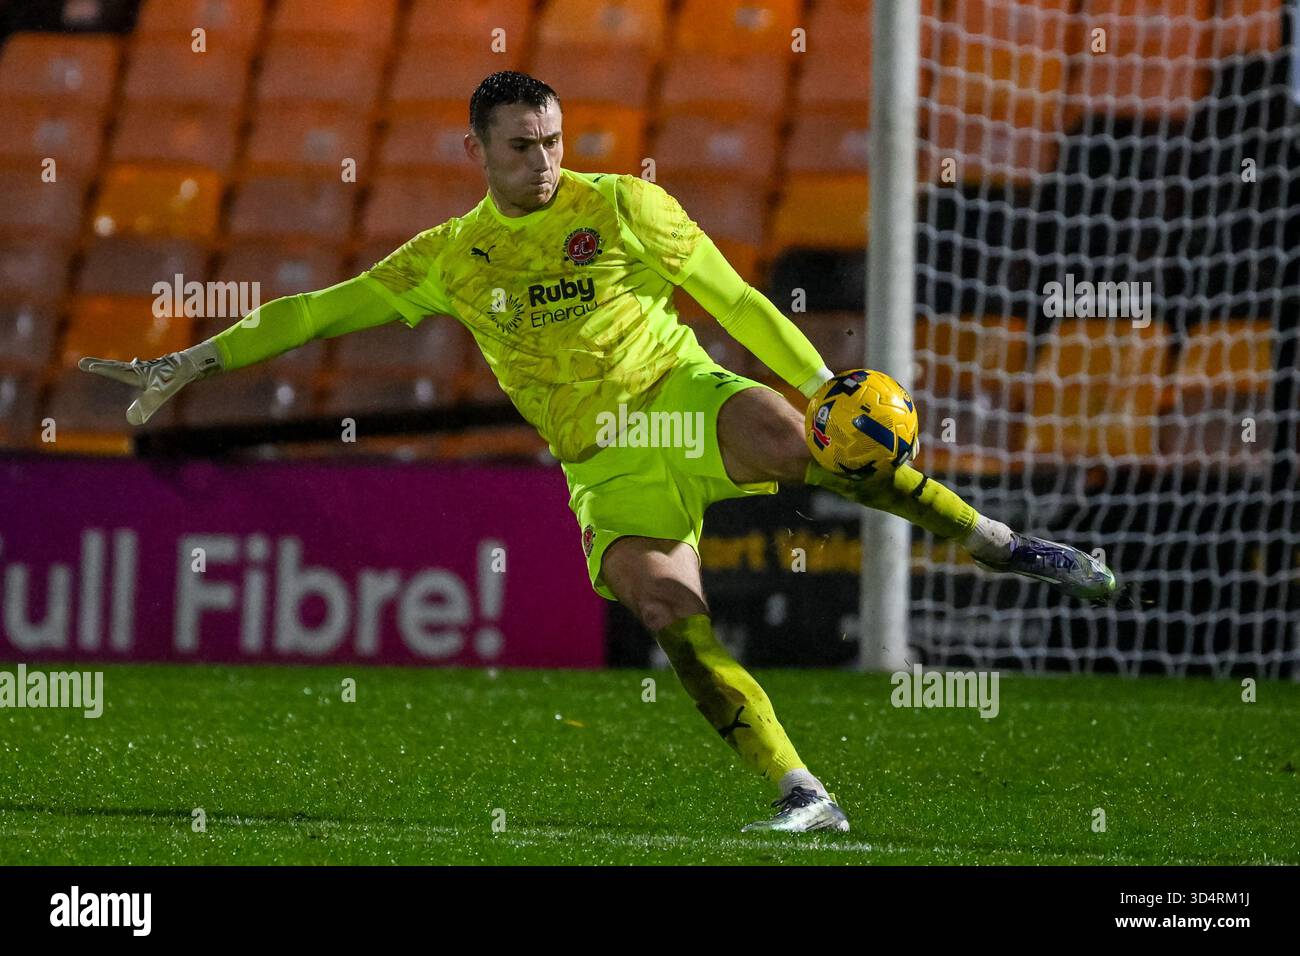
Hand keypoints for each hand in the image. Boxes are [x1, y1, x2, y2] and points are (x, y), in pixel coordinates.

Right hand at [77, 339, 222, 425]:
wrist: (192, 365)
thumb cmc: (174, 377)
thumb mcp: (160, 393)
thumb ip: (146, 405)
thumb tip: (132, 420)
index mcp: (136, 373)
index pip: (114, 371)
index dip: (100, 368)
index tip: (83, 364)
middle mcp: (139, 369)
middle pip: (116, 367)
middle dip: (100, 366)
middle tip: (83, 362)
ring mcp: (148, 369)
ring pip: (127, 367)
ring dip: (114, 366)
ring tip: (101, 365)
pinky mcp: (157, 370)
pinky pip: (140, 369)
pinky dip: (132, 368)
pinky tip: (136, 365)